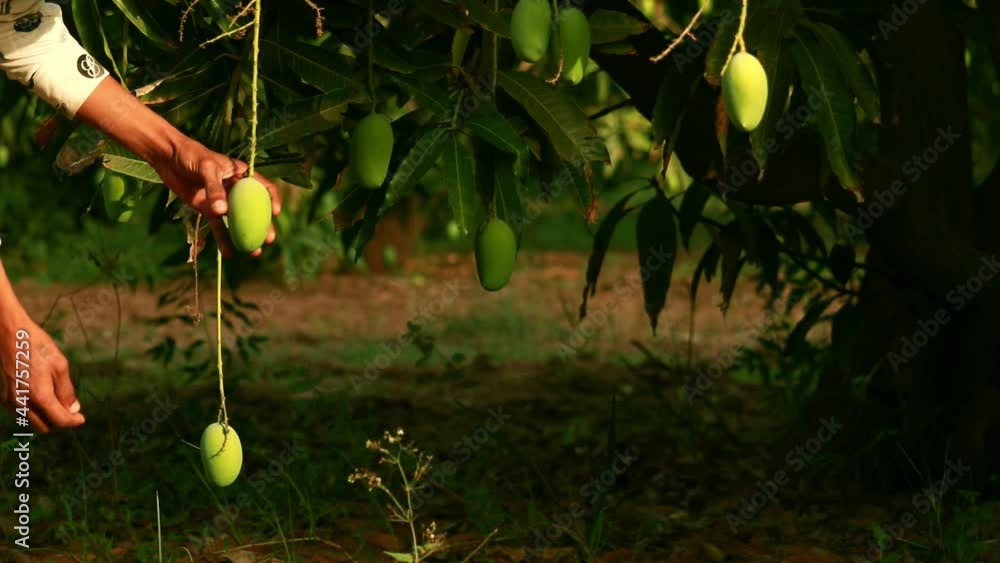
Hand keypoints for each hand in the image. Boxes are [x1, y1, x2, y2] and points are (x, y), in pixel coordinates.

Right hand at [0, 307, 83, 432]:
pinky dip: (34, 413)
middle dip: (59, 423)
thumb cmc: (37, 346)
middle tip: (71, 412)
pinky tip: (43, 400)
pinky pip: (21, 414)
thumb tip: (73, 409)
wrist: (9, 334)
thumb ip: (66, 391)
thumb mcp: (59, 365)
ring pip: (31, 422)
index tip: (81, 418)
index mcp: (39, 396)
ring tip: (59, 405)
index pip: (59, 420)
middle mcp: (22, 403)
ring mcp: (10, 401)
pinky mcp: (4, 396)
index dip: (73, 422)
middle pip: (44, 427)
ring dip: (46, 419)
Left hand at [150, 137, 282, 257]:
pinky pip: (218, 226)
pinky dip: (223, 239)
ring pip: (238, 222)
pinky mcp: (208, 209)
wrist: (167, 157)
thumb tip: (222, 211)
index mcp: (241, 174)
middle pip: (254, 210)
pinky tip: (228, 253)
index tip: (275, 213)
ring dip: (245, 237)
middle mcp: (235, 189)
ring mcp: (222, 201)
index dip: (272, 200)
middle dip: (263, 226)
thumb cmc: (191, 155)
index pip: (263, 187)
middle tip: (268, 240)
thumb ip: (214, 189)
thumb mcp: (206, 168)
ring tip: (254, 253)